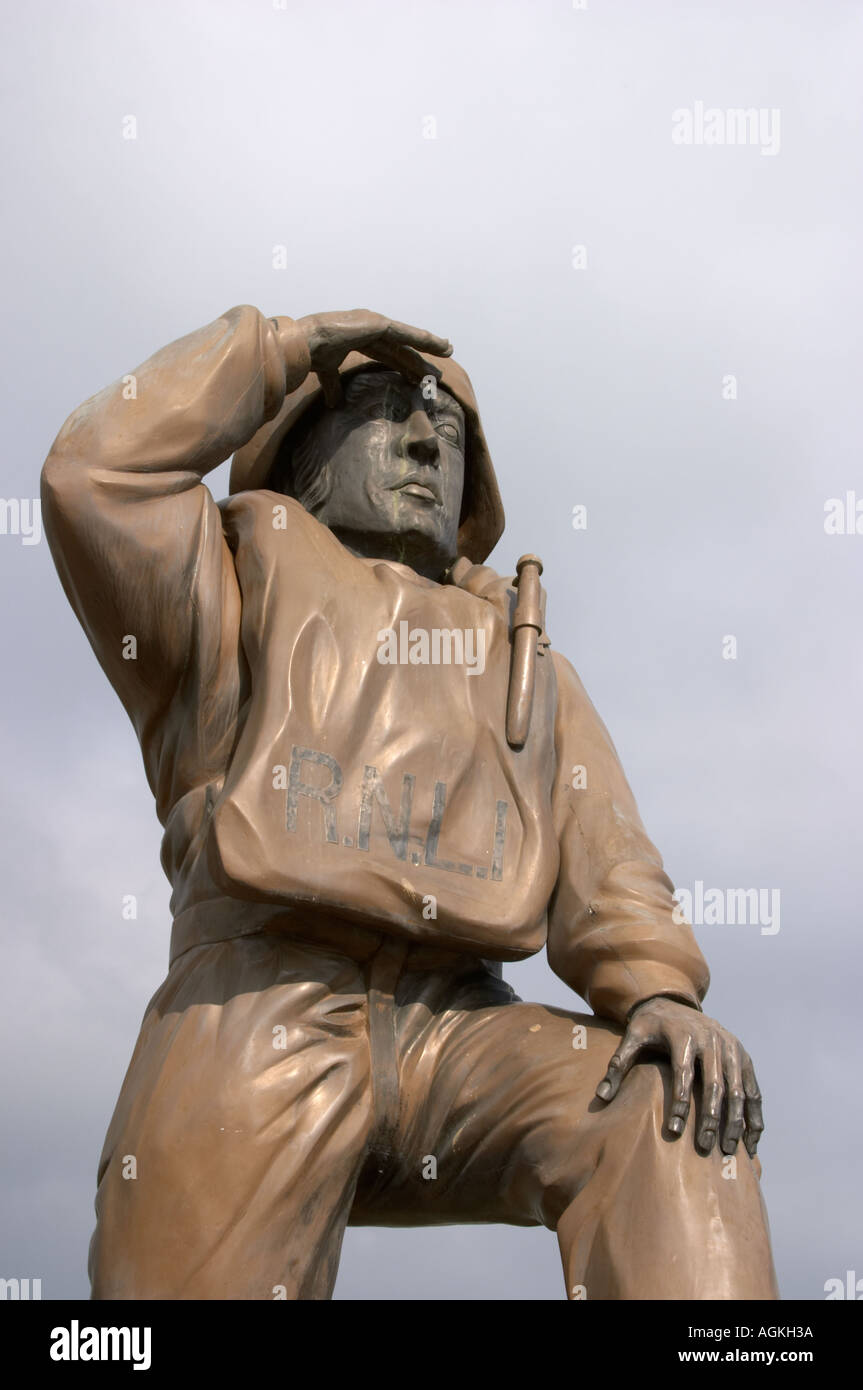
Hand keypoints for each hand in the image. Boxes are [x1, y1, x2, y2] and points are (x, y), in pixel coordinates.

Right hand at [292, 310, 452, 407]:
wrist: (305, 343)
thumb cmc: (312, 355)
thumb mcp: (328, 373)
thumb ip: (334, 387)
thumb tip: (334, 404)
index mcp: (358, 338)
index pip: (387, 353)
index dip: (403, 364)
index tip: (415, 377)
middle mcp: (369, 328)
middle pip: (401, 348)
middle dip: (418, 359)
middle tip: (435, 372)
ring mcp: (375, 323)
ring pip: (409, 338)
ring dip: (429, 344)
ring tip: (448, 350)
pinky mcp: (379, 324)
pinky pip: (408, 334)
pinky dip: (425, 339)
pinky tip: (440, 344)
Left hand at [595, 996, 763, 1157]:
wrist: (675, 1002)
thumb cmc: (650, 1026)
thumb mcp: (632, 1037)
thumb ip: (618, 1064)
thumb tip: (600, 1097)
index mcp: (683, 1036)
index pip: (683, 1074)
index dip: (679, 1103)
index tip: (673, 1132)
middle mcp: (712, 1040)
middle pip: (715, 1084)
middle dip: (711, 1119)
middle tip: (704, 1148)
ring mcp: (731, 1049)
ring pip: (739, 1089)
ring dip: (735, 1121)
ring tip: (729, 1151)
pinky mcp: (743, 1057)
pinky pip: (753, 1090)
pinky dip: (754, 1115)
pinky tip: (752, 1141)